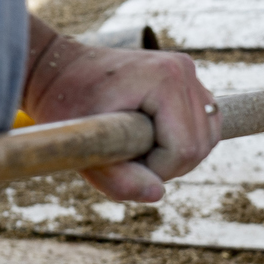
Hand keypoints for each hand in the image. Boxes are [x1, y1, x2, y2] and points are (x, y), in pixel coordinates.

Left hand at [22, 16, 220, 201]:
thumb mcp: (82, 148)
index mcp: (165, 79)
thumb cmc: (64, 106)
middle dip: (167, 166)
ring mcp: (188, 71)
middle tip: (127, 157)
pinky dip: (183, 141)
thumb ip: (118, 179)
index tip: (121, 162)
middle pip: (200, 145)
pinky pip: (203, 124)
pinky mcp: (186, 78)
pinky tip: (150, 138)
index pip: (183, 149)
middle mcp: (183, 70)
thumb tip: (158, 194)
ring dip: (177, 156)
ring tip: (136, 146)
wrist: (56, 69)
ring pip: (207, 136)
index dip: (156, 171)